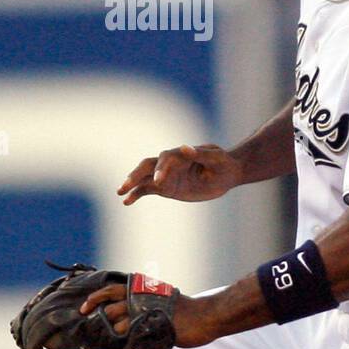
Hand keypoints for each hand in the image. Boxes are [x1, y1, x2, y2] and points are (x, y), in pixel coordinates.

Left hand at [79, 283, 215, 347]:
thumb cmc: (186, 310)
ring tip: (104, 343)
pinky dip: (122, 342)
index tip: (83, 308)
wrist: (204, 316)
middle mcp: (140, 298)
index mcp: (142, 289)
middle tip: (87, 329)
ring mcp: (145, 312)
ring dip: (109, 333)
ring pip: (116, 323)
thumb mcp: (162, 300)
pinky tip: (119, 348)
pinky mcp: (151, 326)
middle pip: (110, 308)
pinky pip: (129, 335)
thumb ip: (145, 305)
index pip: (111, 290)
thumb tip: (128, 316)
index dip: (95, 298)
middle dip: (96, 319)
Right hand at [118, 144, 242, 205]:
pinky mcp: (166, 187)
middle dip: (137, 174)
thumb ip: (201, 154)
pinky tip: (126, 201)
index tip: (159, 181)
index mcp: (181, 154)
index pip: (166, 158)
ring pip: (144, 177)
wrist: (227, 174)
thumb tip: (184, 147)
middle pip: (148, 165)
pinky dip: (137, 194)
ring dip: (132, 183)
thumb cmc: (224, 163)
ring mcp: (167, 175)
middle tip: (127, 185)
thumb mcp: (217, 159)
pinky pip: (148, 189)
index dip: (161, 168)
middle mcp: (170, 163)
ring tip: (120, 193)